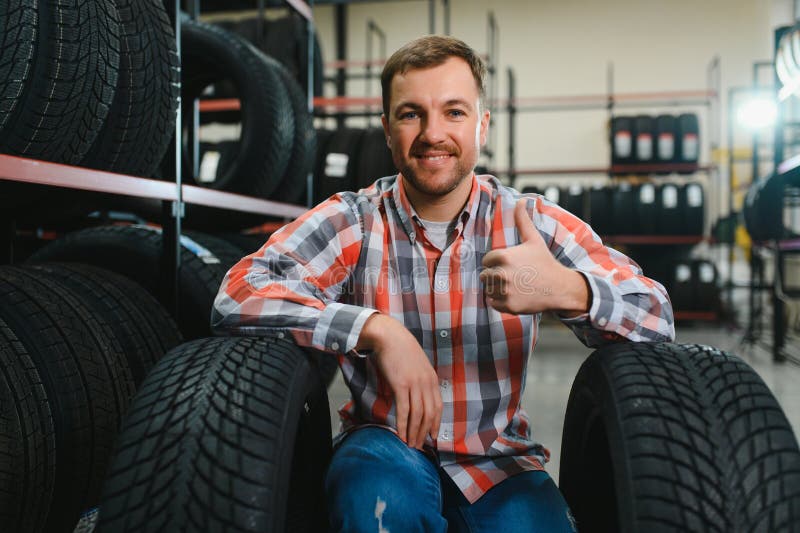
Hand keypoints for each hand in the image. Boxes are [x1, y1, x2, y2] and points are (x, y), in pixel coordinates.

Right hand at [356, 314, 441, 448]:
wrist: (389, 336)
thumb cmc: (399, 350)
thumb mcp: (416, 365)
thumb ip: (418, 381)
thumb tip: (412, 397)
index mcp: (432, 379)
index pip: (438, 407)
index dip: (436, 424)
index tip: (432, 436)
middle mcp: (426, 383)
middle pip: (429, 414)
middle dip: (424, 433)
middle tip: (419, 446)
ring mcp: (415, 384)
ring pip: (418, 415)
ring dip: (414, 433)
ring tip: (410, 445)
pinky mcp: (401, 385)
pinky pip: (404, 410)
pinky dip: (403, 425)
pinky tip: (401, 434)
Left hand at [480, 198, 589, 314]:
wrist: (559, 287)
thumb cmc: (544, 262)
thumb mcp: (533, 239)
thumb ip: (523, 220)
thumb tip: (521, 199)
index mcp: (504, 256)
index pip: (487, 260)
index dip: (497, 262)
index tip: (511, 264)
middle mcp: (502, 274)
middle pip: (485, 275)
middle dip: (496, 275)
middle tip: (513, 276)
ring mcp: (504, 291)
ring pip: (488, 289)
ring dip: (497, 289)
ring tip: (515, 285)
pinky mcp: (508, 306)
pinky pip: (493, 303)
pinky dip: (500, 301)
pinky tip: (514, 295)